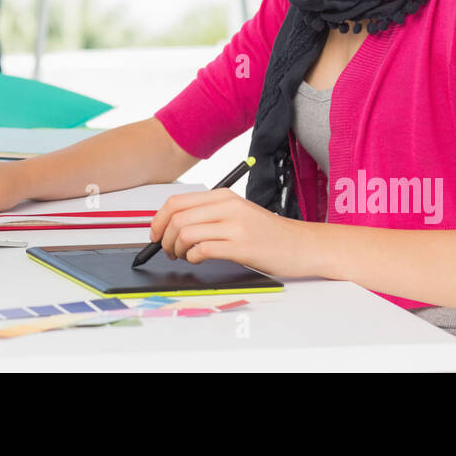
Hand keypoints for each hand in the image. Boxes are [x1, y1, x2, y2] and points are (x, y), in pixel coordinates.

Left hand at [147, 188, 312, 277]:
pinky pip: (203, 249)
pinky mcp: (242, 247)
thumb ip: (208, 215)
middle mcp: (228, 207)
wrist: (301, 245)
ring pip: (186, 233)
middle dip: (163, 237)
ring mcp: (235, 226)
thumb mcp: (236, 213)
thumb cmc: (267, 233)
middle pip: (177, 217)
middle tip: (166, 250)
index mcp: (223, 196)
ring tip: (182, 256)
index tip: (154, 234)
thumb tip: (171, 225)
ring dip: (176, 249)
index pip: (176, 202)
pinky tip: (197, 259)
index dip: (158, 220)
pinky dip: (192, 257)